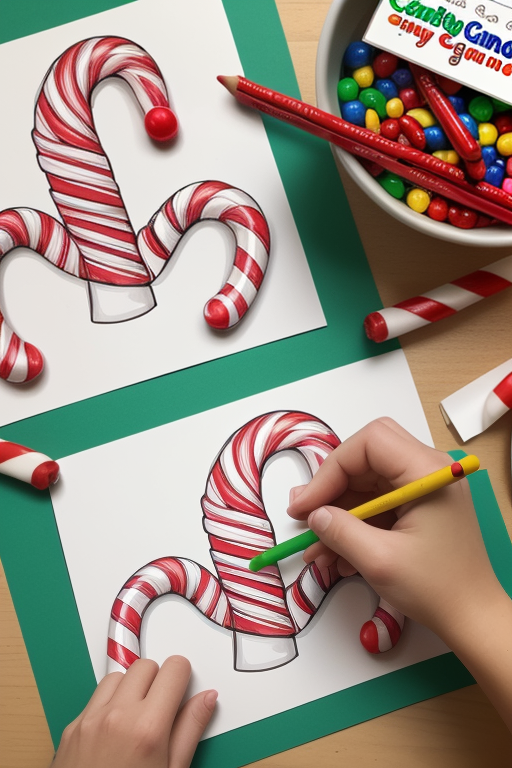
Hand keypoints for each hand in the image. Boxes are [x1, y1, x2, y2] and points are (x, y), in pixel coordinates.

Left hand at [51, 656, 216, 767]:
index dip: (183, 676)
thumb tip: (207, 698)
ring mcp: (90, 720)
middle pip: (146, 666)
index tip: (182, 688)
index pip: (174, 668)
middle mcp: (117, 716)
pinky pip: (96, 697)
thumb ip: (190, 729)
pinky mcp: (72, 727)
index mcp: (148, 728)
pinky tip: (115, 730)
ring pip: (119, 676)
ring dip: (131, 688)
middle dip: (158, 680)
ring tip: (137, 719)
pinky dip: (109, 703)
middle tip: (162, 708)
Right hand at [287, 417, 501, 638]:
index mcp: (427, 472)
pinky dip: (354, 524)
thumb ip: (340, 531)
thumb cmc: (436, 588)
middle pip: (366, 456)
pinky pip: (376, 502)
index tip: (306, 506)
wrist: (473, 618)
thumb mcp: (379, 560)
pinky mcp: (419, 506)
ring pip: (367, 482)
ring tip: (316, 550)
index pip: (369, 443)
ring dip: (339, 512)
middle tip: (306, 514)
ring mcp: (424, 487)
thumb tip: (312, 514)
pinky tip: (336, 555)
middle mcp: (428, 470)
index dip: (330, 469)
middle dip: (332, 486)